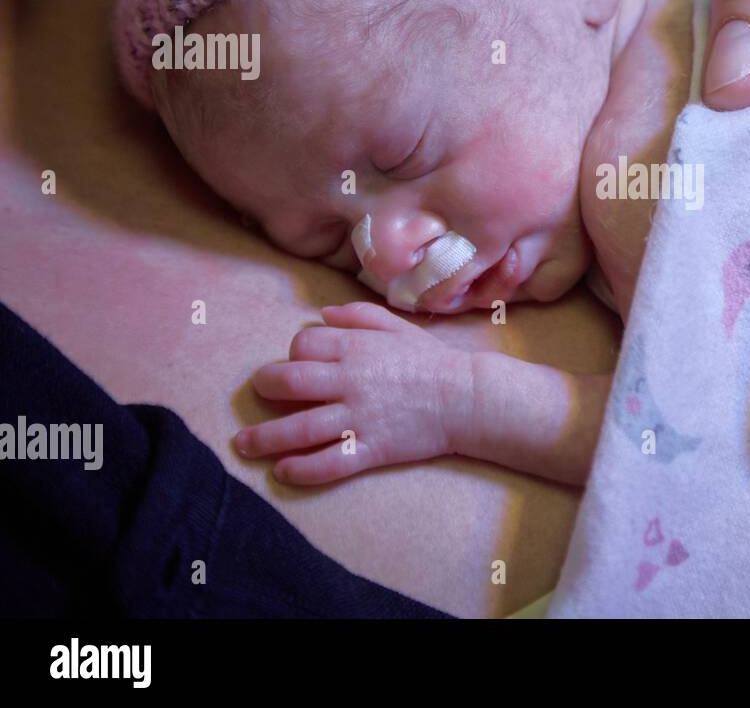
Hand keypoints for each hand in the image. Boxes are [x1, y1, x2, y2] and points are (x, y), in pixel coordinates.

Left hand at [234, 302, 473, 484]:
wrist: (467, 398)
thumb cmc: (432, 360)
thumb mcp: (398, 326)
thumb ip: (358, 316)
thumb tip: (320, 316)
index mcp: (357, 347)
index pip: (303, 345)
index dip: (293, 353)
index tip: (296, 363)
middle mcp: (351, 380)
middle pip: (289, 381)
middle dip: (264, 388)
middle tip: (258, 394)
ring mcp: (359, 417)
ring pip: (299, 428)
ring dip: (265, 438)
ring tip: (244, 445)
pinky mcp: (371, 449)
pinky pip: (329, 463)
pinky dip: (302, 469)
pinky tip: (283, 471)